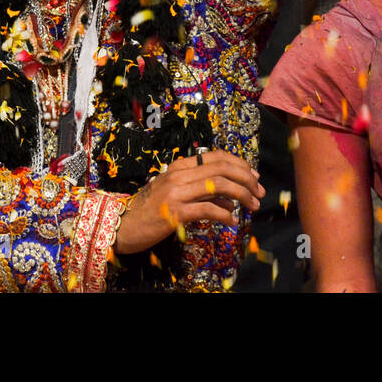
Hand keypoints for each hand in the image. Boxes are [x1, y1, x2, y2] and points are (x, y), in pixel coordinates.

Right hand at [114, 150, 263, 254]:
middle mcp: (178, 175)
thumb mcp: (176, 195)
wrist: (122, 225)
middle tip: (259, 192)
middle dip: (246, 179)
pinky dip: (225, 215)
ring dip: (242, 195)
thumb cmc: (150, 210)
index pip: (216, 156)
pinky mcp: (174, 213)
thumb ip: (202, 193)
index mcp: (179, 166)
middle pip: (222, 168)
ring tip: (252, 206)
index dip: (239, 164)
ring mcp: (176, 193)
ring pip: (219, 186)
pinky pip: (208, 210)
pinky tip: (232, 221)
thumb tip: (230, 199)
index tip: (254, 176)